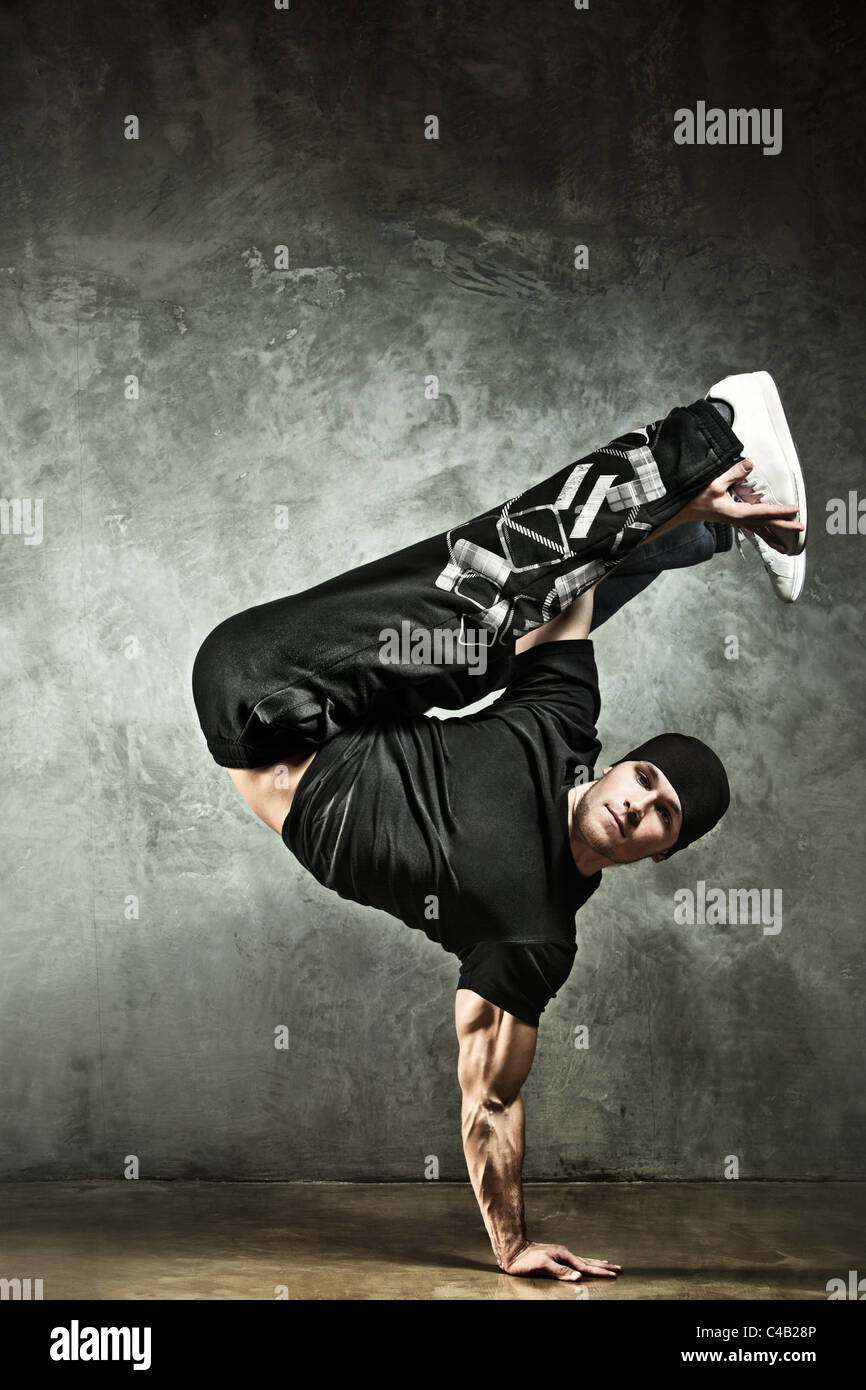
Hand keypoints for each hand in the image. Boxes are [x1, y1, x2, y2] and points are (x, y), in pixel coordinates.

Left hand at [499, 1240, 621, 1280]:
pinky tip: (584, 1265)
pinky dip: (585, 1263)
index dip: (600, 1272)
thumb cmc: (526, 1260)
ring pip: (583, 1260)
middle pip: (589, 1262)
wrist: (514, 1251)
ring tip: (607, 1264)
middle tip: (619, 1268)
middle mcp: (565, 1254)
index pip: (586, 1267)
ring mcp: (561, 1256)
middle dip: (604, 1266)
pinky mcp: (556, 1259)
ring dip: (596, 1264)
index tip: (614, 1274)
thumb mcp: (543, 1265)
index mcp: (565, 1255)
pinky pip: (575, 1262)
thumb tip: (578, 1277)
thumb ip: (561, 1271)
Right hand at [681, 459, 804, 552]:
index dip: (781, 511)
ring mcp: (738, 522)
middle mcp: (740, 520)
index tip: (795, 510)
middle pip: (767, 525)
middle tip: (801, 529)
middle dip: (784, 527)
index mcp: (738, 513)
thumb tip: (750, 464)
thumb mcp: (715, 484)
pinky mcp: (735, 520)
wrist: (685, 510)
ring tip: (786, 548)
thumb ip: (733, 474)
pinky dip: (763, 534)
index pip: (764, 512)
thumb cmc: (698, 498)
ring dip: (774, 538)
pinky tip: (768, 537)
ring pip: (761, 531)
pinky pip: (753, 529)